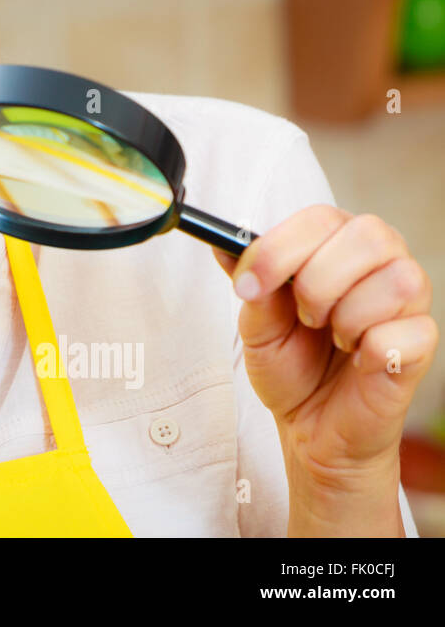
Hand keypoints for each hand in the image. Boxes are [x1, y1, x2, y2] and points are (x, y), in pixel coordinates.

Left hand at [214, 206, 435, 532]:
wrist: (311, 426)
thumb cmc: (291, 366)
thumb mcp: (257, 325)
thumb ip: (250, 282)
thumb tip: (222, 243)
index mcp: (337, 244)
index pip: (320, 218)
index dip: (280, 248)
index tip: (249, 285)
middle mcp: (380, 262)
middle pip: (368, 235)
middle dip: (317, 281)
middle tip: (303, 316)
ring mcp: (409, 302)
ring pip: (396, 280)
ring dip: (345, 316)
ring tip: (332, 338)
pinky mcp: (421, 343)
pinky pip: (402, 332)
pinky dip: (367, 350)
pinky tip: (356, 360)